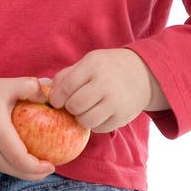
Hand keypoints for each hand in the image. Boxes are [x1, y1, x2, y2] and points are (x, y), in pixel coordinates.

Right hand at [0, 60, 55, 180]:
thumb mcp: (8, 84)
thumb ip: (31, 87)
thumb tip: (51, 98)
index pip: (19, 159)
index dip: (37, 167)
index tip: (52, 164)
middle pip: (14, 170)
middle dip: (35, 174)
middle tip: (50, 167)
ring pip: (5, 170)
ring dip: (23, 172)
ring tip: (40, 166)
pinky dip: (12, 167)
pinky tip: (23, 160)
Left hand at [48, 49, 167, 132]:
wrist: (142, 73)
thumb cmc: (107, 68)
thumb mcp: (88, 62)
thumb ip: (66, 75)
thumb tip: (48, 94)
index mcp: (93, 65)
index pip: (66, 87)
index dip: (57, 98)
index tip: (57, 101)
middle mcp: (105, 83)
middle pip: (75, 106)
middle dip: (69, 108)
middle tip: (73, 105)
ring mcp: (116, 101)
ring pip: (86, 120)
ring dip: (80, 118)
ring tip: (85, 110)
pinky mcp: (123, 116)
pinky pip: (99, 128)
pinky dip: (94, 124)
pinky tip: (98, 113)